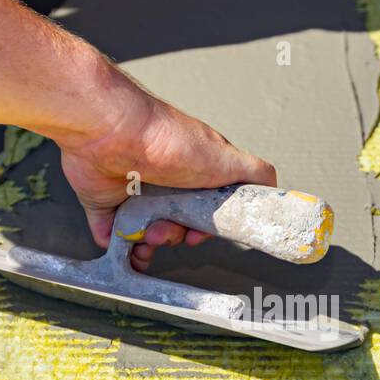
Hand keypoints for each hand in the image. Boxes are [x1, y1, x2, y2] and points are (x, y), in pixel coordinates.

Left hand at [53, 65, 276, 271]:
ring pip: (146, 233)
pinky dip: (120, 245)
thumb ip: (255, 173)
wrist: (111, 132)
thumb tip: (275, 190)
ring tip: (145, 234)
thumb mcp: (226, 158)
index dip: (205, 228)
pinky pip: (112, 234)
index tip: (200, 233)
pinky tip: (127, 247)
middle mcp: (164, 183)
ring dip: (149, 243)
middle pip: (176, 226)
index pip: (204, 212)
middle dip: (174, 236)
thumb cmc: (167, 141)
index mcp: (193, 173)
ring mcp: (134, 192)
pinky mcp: (105, 200)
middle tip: (167, 230)